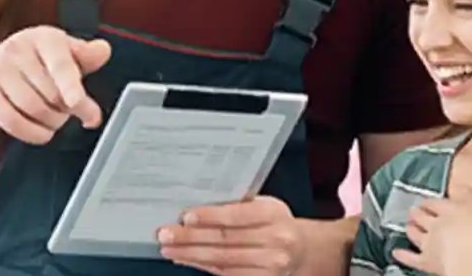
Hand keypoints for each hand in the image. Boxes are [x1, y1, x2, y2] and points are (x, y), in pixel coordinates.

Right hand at [0, 26, 110, 144]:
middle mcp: (18, 50)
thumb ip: (85, 57)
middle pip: (52, 94)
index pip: (61, 64)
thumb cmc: (34, 62)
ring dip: (52, 123)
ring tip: (55, 117)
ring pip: (35, 110)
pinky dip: (33, 133)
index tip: (77, 103)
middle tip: (69, 109)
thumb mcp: (61, 52)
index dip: (71, 86)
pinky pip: (14, 124)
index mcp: (43, 37)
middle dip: (67, 110)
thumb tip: (103, 51)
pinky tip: (40, 130)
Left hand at [156, 196, 307, 274]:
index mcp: (273, 214)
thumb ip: (239, 204)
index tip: (186, 216)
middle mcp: (275, 240)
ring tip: (170, 249)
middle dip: (191, 237)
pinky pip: (227, 274)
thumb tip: (200, 202)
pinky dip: (203, 267)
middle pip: (225, 240)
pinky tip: (186, 260)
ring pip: (223, 260)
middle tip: (167, 234)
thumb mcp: (266, 205)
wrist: (304, 251)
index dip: (210, 216)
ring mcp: (270, 264)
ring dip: (191, 255)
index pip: (237, 215)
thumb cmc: (277, 223)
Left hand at [392, 186, 471, 275]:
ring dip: (409, 230)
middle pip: (421, 215)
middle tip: (414, 213)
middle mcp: (436, 222)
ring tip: (406, 227)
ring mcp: (428, 241)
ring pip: (413, 232)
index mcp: (452, 209)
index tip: (429, 202)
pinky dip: (401, 255)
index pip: (436, 202)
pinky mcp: (425, 261)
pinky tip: (395, 252)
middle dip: (417, 214)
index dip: (431, 202)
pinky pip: (410, 258)